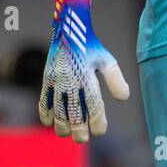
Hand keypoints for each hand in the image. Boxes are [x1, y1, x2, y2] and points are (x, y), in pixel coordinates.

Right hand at [38, 0, 129, 142]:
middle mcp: (70, 80)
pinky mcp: (46, 78)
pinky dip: (45, 112)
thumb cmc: (91, 47)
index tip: (99, 131)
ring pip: (57, 110)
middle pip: (74, 114)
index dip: (97, 122)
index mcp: (87, 77)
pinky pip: (43, 99)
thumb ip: (115, 79)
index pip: (93, 106)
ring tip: (67, 133)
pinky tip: (49, 122)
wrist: (69, 27)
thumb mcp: (107, 60)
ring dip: (61, 125)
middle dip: (78, 130)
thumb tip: (123, 99)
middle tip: (83, 139)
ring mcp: (56, 80)